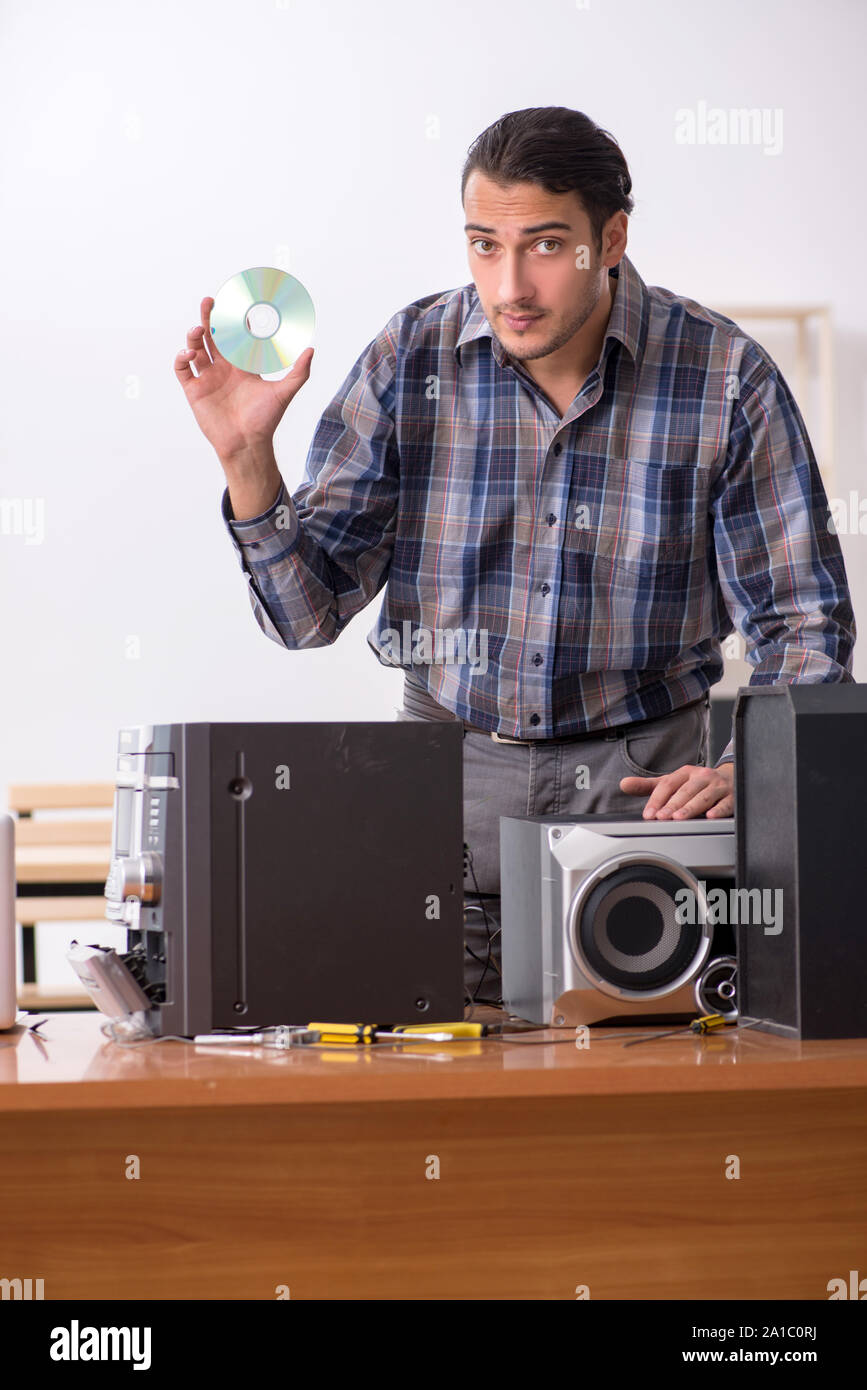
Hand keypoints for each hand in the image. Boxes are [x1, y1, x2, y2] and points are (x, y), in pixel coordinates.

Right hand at [173, 296, 313, 462]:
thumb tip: (311, 350)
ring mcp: (208, 379)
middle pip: (212, 337)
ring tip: (198, 329)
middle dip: (209, 318)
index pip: (235, 338)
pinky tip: (188, 352)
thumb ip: (298, 372)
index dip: (234, 321)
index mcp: (243, 367)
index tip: (235, 305)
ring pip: (195, 349)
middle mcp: (224, 370)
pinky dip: (181, 358)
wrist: (247, 443)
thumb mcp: (284, 392)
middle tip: (208, 301)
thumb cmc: (265, 420)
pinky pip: (183, 369)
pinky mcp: (194, 391)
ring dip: (194, 336)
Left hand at [619, 762, 733, 819]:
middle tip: (661, 818)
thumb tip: (623, 784)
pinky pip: (725, 803)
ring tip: (679, 818)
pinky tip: (710, 816)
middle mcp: (702, 776)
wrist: (730, 779)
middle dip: (672, 806)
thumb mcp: (672, 783)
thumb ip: (648, 786)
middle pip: (685, 791)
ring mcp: (718, 785)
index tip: (649, 814)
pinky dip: (718, 810)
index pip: (668, 784)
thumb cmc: (696, 784)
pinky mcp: (731, 796)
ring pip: (703, 797)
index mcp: (685, 773)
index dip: (657, 799)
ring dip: (690, 808)